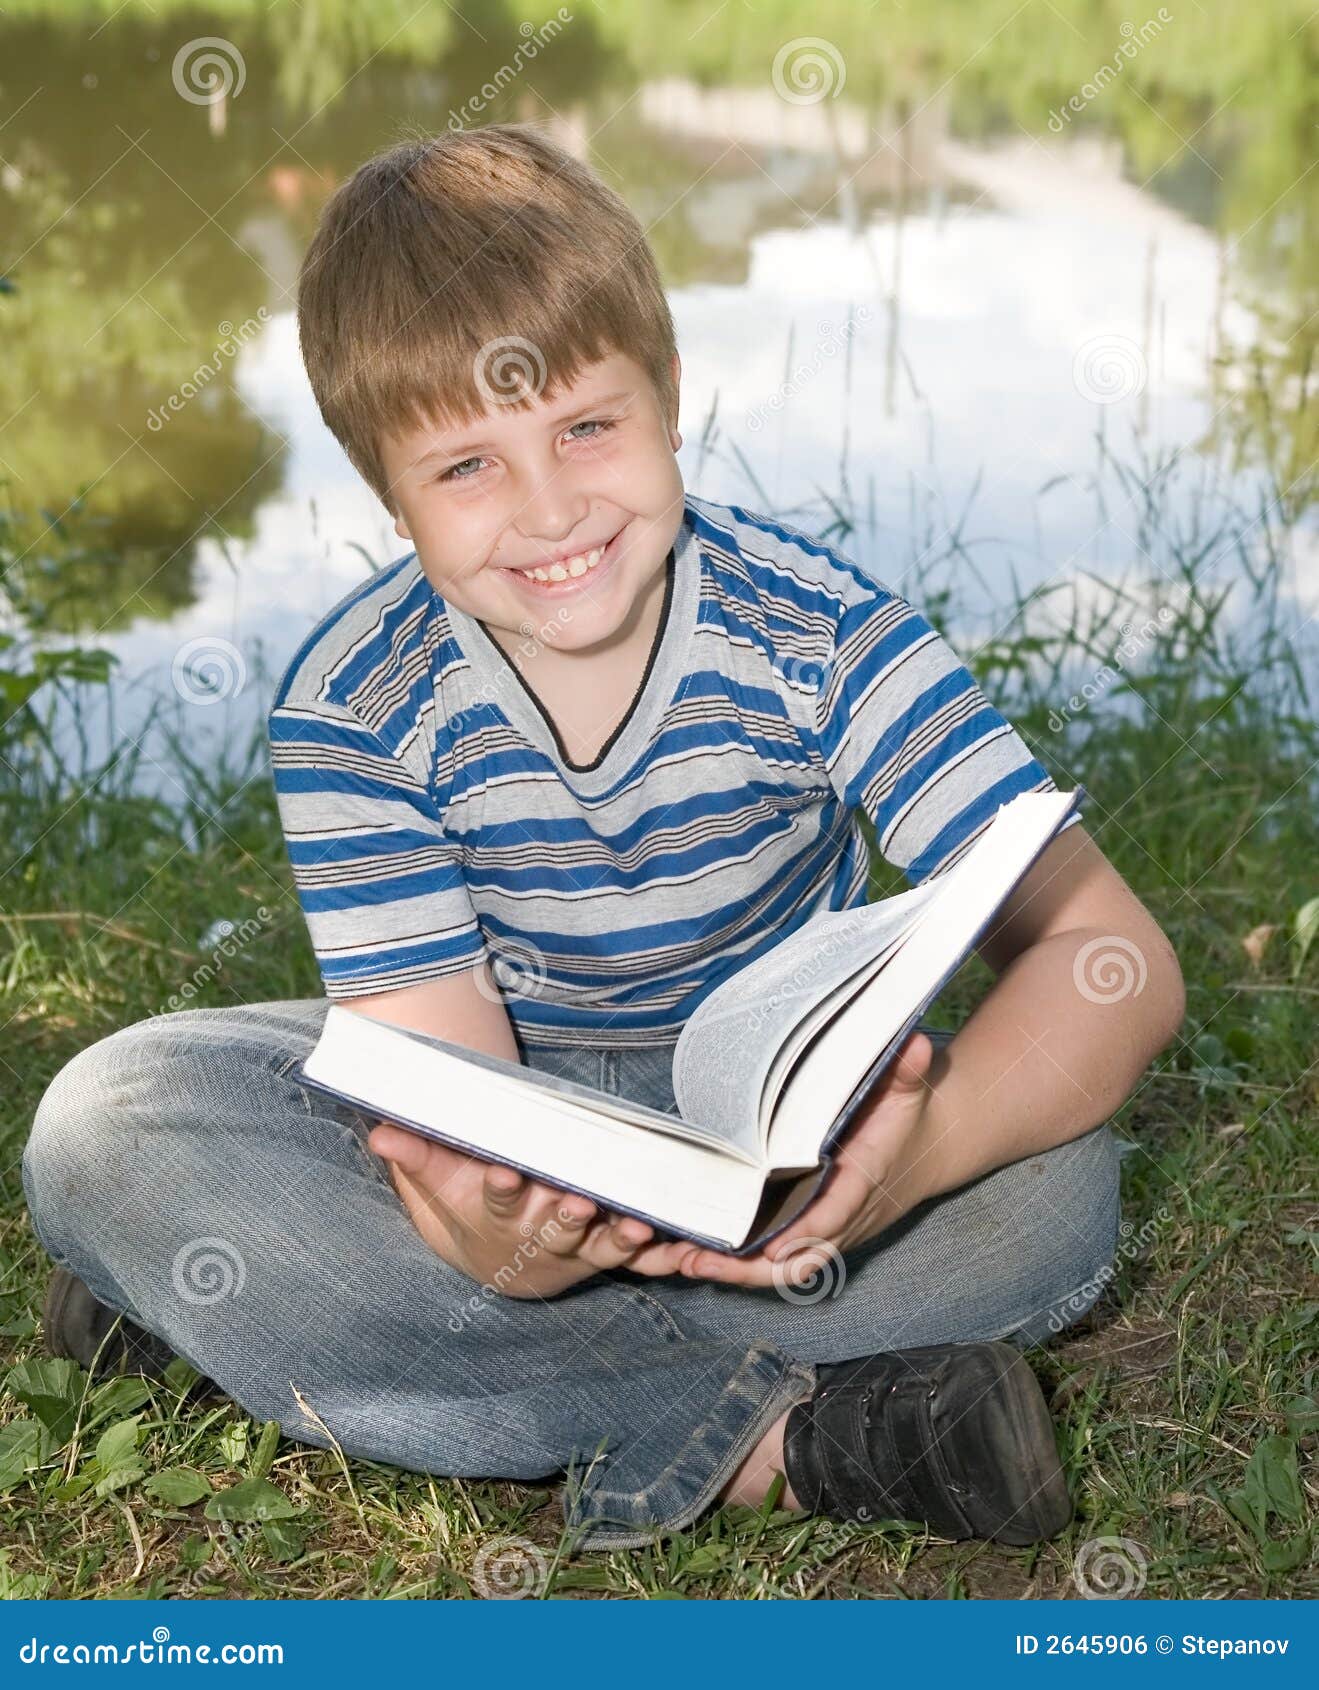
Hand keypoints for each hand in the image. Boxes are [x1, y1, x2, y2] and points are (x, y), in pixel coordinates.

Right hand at [367, 1120, 692, 1295]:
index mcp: (499, 1214)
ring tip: (635, 1224)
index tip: (506, 1174)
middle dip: (566, 1215)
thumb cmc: (470, 1206)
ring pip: (601, 1244)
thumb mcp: (440, 1181)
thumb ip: (417, 1153)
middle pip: (555, 1226)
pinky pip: (641, 1259)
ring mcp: (580, 1247)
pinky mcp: (610, 1253)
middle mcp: (541, 1236)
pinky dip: (662, 1254)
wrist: (500, 1262)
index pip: (498, 1200)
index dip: (502, 1189)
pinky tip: (686, 1247)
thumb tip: (380, 1131)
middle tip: (578, 1199)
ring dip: (619, 1237)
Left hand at [656, 1032, 939, 1288]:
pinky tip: (700, 1255)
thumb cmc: (905, 1116)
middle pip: (800, 1257)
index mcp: (863, 1181)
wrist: (929, 1147)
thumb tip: (914, 1044)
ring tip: (687, 1262)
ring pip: (785, 1267)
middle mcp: (845, 1215)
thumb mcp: (907, 1089)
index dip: (804, 1232)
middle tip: (700, 1261)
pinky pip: (780, 1259)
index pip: (835, 1213)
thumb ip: (905, 1069)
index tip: (772, 1245)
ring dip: (737, 1271)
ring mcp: (830, 1229)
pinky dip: (743, 1264)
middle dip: (751, 1268)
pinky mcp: (815, 1230)